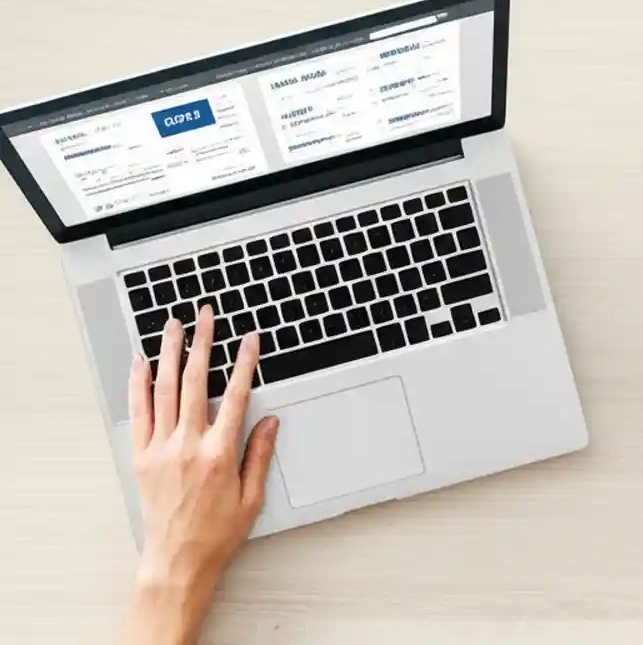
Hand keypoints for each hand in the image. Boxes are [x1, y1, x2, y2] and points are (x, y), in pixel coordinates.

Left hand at [124, 306, 276, 643]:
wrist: (176, 560)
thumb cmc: (216, 534)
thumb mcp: (252, 496)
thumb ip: (259, 454)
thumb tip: (270, 421)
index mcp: (218, 454)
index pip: (236, 396)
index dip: (244, 363)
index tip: (249, 340)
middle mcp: (187, 445)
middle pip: (195, 382)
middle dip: (202, 343)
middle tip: (206, 316)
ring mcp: (160, 449)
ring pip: (164, 389)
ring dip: (170, 353)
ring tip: (174, 326)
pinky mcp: (141, 457)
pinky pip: (138, 412)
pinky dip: (138, 384)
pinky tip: (141, 362)